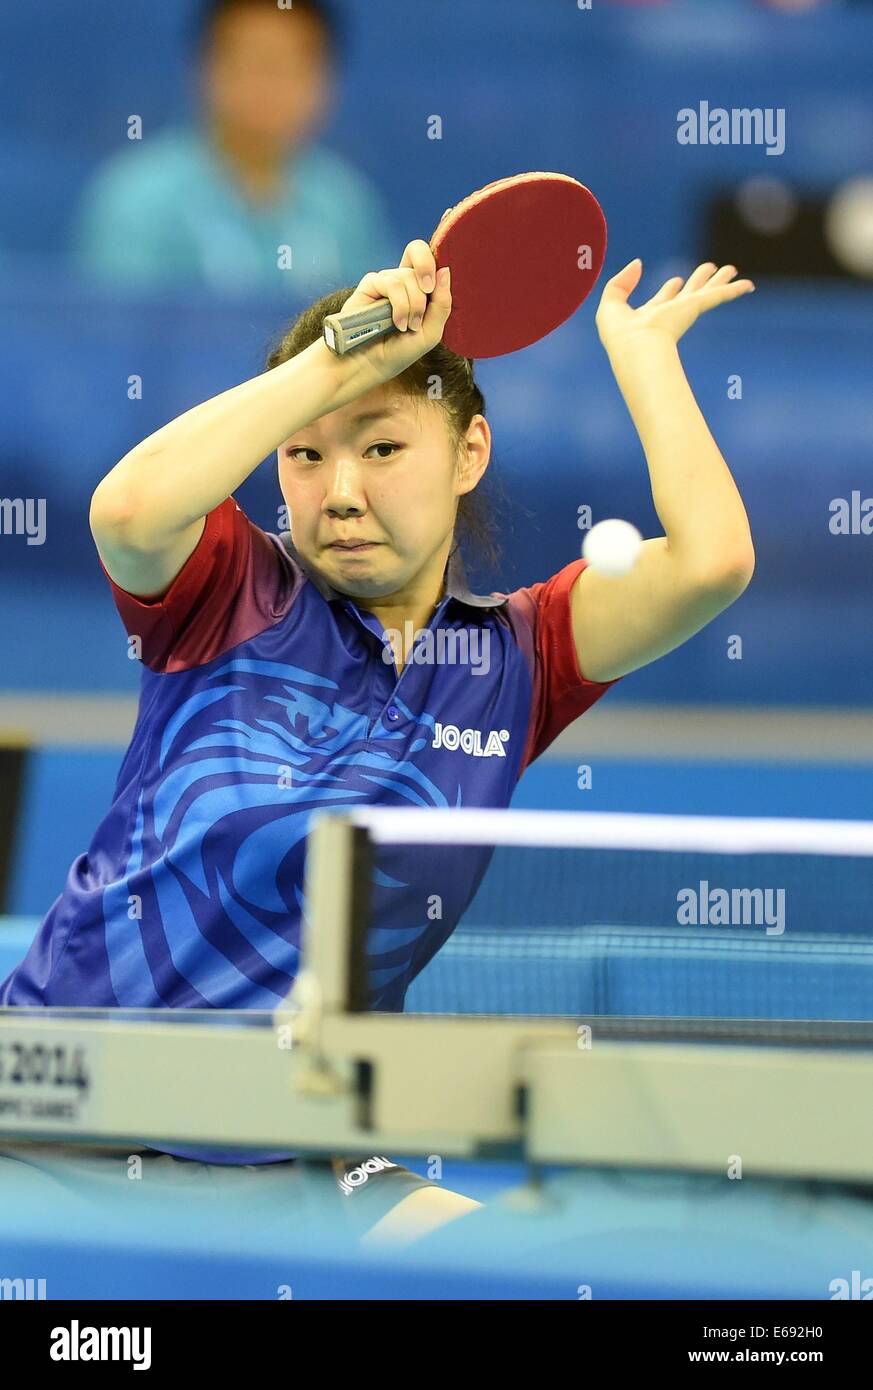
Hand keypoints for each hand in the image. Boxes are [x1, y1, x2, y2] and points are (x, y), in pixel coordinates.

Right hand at [336, 240, 451, 389]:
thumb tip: (445, 269)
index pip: (429, 258)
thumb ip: (442, 304)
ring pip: (407, 276)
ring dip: (413, 304)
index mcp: (418, 288)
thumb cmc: (399, 352)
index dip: (434, 262)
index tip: (434, 287)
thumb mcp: (431, 332)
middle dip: (426, 277)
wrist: (370, 365)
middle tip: (426, 297)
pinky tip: (396, 323)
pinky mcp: (370, 285)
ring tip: (407, 326)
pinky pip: (391, 283)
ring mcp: (385, 282)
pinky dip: (399, 304)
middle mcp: (401, 281)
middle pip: (418, 253)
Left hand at [595, 259, 754, 355]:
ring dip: (718, 281)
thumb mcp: (610, 303)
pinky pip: (719, 296)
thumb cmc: (619, 335)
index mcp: (650, 317)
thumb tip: (638, 263)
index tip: (675, 281)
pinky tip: (748, 285)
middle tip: (709, 270)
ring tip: (730, 269)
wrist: (636, 349)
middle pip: (688, 294)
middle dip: (698, 282)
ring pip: (707, 293)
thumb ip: (620, 282)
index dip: (668, 290)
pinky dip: (734, 290)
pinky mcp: (695, 308)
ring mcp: (685, 312)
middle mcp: (670, 315)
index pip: (663, 300)